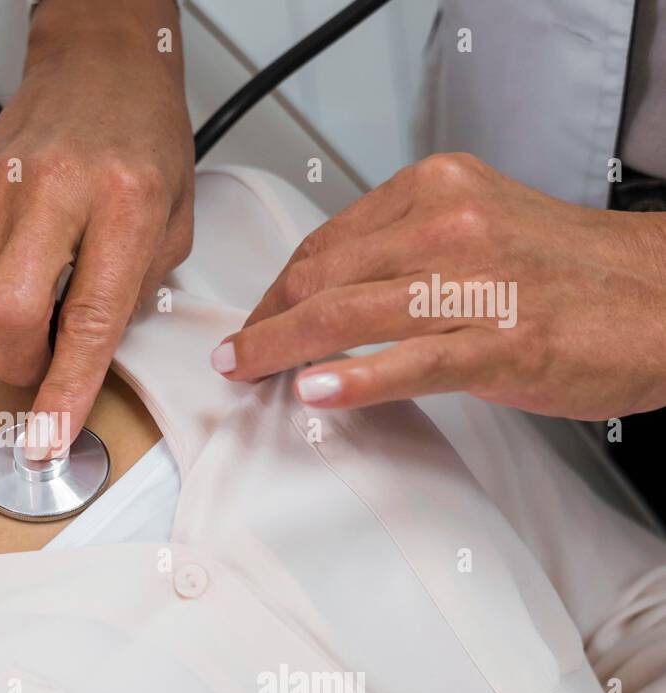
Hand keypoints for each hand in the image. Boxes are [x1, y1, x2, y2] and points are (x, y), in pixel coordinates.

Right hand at [0, 0, 193, 457]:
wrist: (98, 59)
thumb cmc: (145, 135)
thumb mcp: (175, 217)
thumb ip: (136, 292)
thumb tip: (88, 358)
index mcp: (124, 201)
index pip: (89, 319)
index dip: (67, 389)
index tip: (49, 437)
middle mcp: (55, 191)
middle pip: (8, 315)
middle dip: (21, 363)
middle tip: (44, 364)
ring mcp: (2, 187)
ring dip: (9, 327)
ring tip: (46, 295)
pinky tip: (27, 264)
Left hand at [210, 152, 665, 420]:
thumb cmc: (568, 269)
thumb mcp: (477, 224)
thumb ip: (403, 246)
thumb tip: (328, 288)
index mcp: (436, 189)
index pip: (327, 241)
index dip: (278, 288)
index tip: (255, 319)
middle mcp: (449, 226)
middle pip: (322, 276)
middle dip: (265, 321)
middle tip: (235, 355)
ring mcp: (476, 284)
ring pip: (348, 315)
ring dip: (281, 348)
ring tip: (248, 374)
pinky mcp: (504, 342)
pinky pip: (412, 361)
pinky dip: (356, 378)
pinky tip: (316, 391)